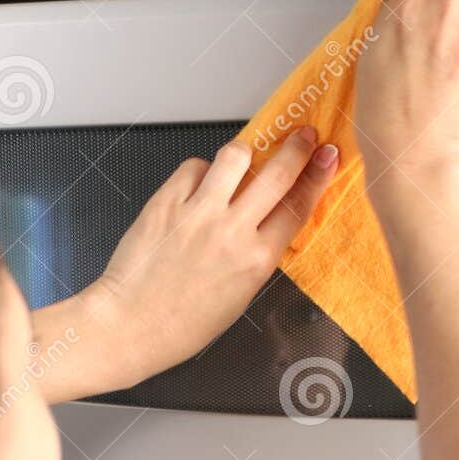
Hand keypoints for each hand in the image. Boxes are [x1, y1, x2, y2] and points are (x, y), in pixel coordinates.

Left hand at [34, 128, 337, 399]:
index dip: (317, 176)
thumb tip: (270, 216)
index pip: (298, 206)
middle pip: (277, 173)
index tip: (327, 156)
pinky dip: (200, 170)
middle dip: (296, 147)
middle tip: (304, 133)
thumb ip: (258, 253)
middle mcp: (232, 232)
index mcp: (256, 260)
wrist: (131, 326)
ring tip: (241, 161)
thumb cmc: (183, 323)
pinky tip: (198, 187)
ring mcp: (198, 213)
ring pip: (235, 156)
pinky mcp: (166, 202)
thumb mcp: (240, 296)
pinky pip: (193, 167)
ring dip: (244, 152)